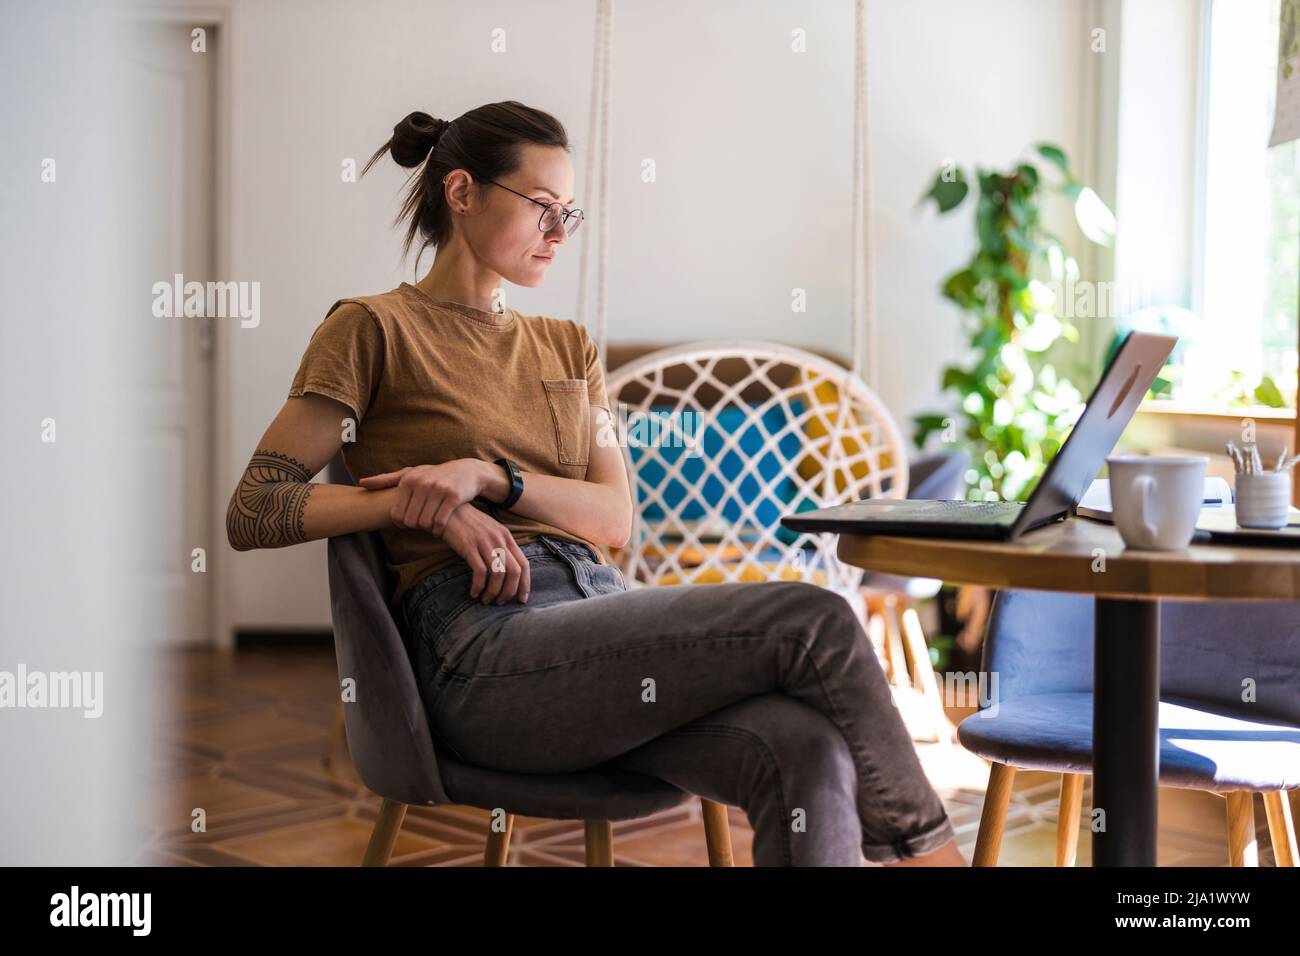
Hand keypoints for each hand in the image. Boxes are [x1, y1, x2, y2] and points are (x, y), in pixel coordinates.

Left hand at [358, 460, 485, 535]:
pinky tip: (440, 528)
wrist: (468, 471)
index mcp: (408, 479)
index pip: (396, 514)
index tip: (410, 522)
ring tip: (431, 526)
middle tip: (422, 524)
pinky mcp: (453, 497)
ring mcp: (438, 489)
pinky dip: (439, 530)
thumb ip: (386, 480)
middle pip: (410, 521)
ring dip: (428, 529)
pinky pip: (440, 522)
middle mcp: (421, 483)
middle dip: (416, 527)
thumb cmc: (435, 475)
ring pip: (424, 523)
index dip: (401, 523)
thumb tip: (361, 482)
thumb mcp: (412, 474)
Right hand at [441, 503, 531, 603]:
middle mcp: (499, 539)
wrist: (448, 509)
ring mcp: (485, 543)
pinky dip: (478, 586)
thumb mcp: (490, 531)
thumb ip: (500, 546)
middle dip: (509, 592)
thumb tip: (508, 570)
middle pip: (514, 572)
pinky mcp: (469, 547)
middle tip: (500, 602)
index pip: (524, 564)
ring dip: (493, 592)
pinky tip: (473, 592)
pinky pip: (480, 572)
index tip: (522, 599)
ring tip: (486, 600)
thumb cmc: (468, 523)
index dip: (525, 584)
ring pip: (498, 575)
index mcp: (507, 536)